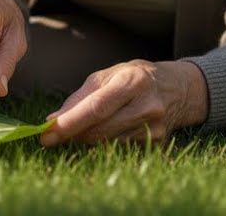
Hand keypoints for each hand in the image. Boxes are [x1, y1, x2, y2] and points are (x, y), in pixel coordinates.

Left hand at [39, 60, 206, 147]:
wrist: (179, 88)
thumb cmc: (135, 77)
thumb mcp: (107, 76)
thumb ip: (79, 98)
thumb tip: (51, 122)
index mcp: (132, 82)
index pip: (96, 108)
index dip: (69, 123)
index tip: (46, 134)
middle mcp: (147, 106)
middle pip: (100, 131)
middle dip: (73, 134)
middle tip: (56, 133)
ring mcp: (154, 128)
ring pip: (107, 144)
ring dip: (87, 140)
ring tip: (84, 127)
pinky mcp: (157, 143)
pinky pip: (119, 149)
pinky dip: (104, 144)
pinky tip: (105, 131)